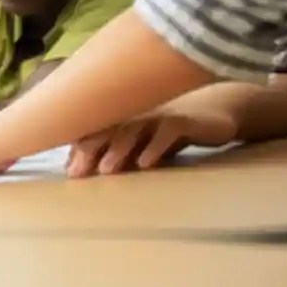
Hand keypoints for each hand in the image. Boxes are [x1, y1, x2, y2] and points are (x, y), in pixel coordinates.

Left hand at [67, 109, 238, 177]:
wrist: (217, 117)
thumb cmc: (171, 133)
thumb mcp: (139, 145)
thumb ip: (112, 154)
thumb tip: (74, 167)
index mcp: (122, 118)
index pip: (95, 131)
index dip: (80, 150)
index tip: (69, 173)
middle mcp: (136, 114)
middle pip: (107, 129)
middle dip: (91, 150)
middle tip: (78, 173)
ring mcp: (158, 115)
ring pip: (133, 129)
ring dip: (118, 149)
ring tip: (106, 170)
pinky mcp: (184, 121)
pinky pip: (167, 131)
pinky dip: (155, 146)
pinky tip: (146, 163)